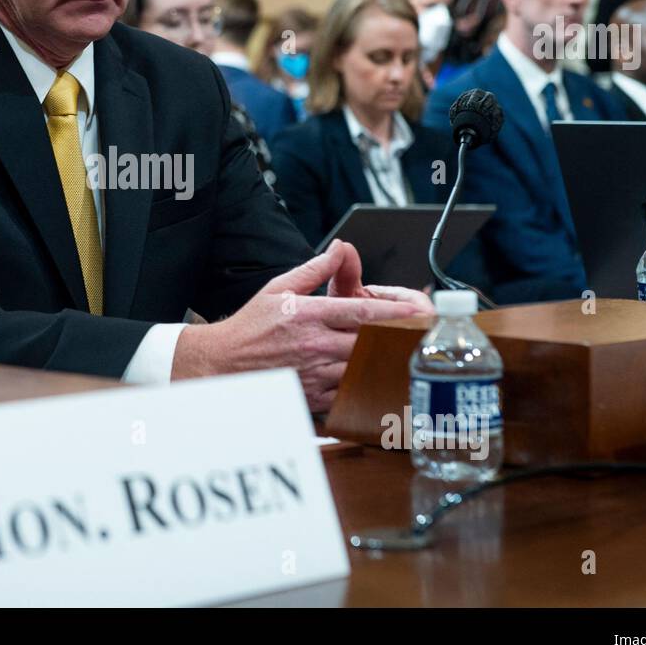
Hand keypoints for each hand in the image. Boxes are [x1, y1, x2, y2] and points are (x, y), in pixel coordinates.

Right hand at [172, 240, 433, 411]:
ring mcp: (315, 373)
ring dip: (385, 362)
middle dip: (398, 337)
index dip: (395, 311)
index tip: (420, 310)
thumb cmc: (250, 326)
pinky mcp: (313, 396)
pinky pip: (349, 392)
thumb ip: (314, 270)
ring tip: (409, 356)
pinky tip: (379, 380)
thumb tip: (340, 248)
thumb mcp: (279, 288)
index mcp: (309, 314)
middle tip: (423, 333)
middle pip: (370, 342)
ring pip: (363, 368)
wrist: (222, 364)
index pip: (362, 312)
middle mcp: (315, 344)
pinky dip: (366, 385)